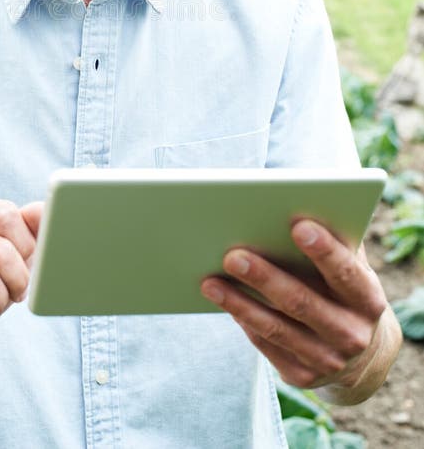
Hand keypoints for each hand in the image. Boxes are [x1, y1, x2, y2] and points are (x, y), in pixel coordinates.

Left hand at [200, 220, 395, 399]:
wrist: (362, 353)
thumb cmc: (343, 288)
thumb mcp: (351, 266)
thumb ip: (334, 239)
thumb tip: (297, 202)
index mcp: (367, 299)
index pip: (346, 273)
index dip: (324, 250)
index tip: (298, 225)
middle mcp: (352, 334)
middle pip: (302, 303)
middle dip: (264, 278)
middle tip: (232, 255)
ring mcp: (329, 360)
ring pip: (277, 329)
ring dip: (240, 304)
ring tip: (209, 281)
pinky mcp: (304, 375)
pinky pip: (267, 346)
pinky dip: (244, 321)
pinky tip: (224, 301)